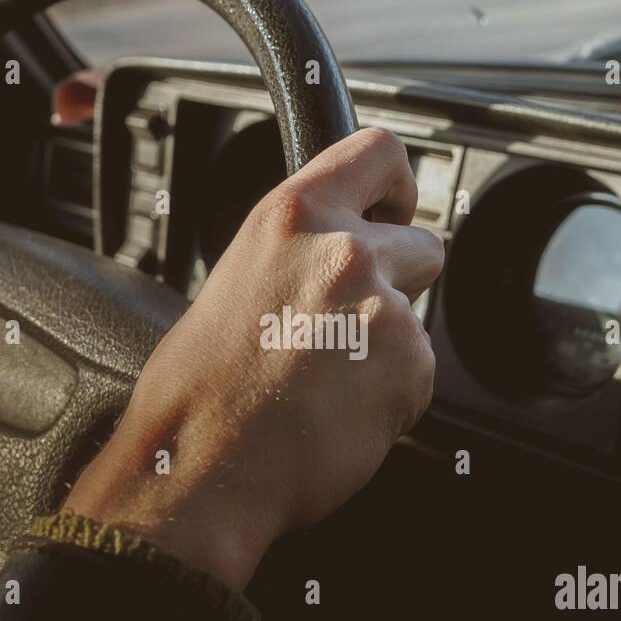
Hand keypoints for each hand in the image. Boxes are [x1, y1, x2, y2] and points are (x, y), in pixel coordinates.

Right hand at [65, 128, 443, 588]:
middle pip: (423, 243)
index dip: (397, 185)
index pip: (379, 153)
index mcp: (292, 217)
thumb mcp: (236, 279)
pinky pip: (422, 375)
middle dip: (399, 281)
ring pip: (420, 318)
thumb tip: (329, 251)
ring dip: (390, 347)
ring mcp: (384, 309)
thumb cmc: (198, 391)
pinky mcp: (411, 368)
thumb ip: (296, 252)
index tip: (394, 207)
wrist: (198, 467)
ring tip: (328, 382)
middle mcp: (343, 251)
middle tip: (349, 326)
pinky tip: (339, 413)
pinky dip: (393, 397)